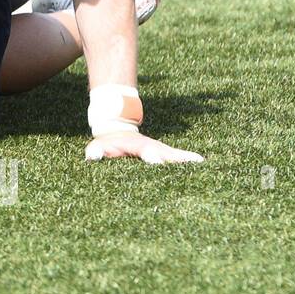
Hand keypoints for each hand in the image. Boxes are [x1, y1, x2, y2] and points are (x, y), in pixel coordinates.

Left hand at [85, 131, 203, 164]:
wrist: (117, 130)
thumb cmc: (108, 144)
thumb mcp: (99, 146)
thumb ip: (97, 152)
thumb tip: (92, 156)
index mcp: (136, 146)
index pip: (145, 152)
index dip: (150, 156)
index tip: (156, 160)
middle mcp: (152, 147)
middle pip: (166, 153)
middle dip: (177, 159)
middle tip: (192, 162)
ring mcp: (160, 150)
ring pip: (175, 155)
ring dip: (186, 159)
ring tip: (201, 162)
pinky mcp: (165, 155)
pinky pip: (177, 157)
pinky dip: (188, 159)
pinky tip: (202, 162)